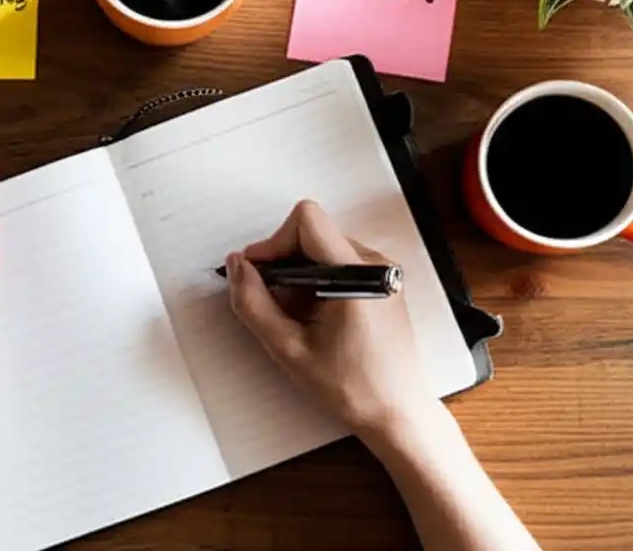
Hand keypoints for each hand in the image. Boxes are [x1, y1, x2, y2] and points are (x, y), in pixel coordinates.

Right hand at [224, 200, 434, 441]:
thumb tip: (237, 266)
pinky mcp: (383, 281)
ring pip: (323, 247)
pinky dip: (318, 281)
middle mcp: (376, 264)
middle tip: (276, 304)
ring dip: (300, 274)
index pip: (307, 221)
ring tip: (300, 317)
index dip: (273, 241)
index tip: (259, 274)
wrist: (396, 412)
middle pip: (312, 233)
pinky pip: (340, 262)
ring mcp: (383, 272)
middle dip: (284, 263)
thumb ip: (254, 303)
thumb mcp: (288, 349)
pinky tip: (317, 317)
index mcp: (358, 276)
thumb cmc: (352, 388)